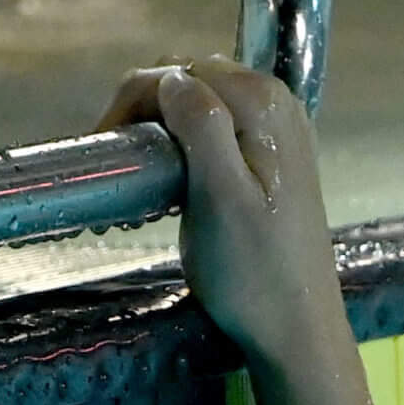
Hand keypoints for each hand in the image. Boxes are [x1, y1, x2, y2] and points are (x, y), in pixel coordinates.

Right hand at [98, 58, 343, 366]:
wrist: (296, 330)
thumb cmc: (254, 273)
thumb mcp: (220, 195)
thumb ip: (202, 126)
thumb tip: (173, 77)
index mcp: (266, 104)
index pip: (174, 74)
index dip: (131, 106)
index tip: (107, 152)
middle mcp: (280, 105)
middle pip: (186, 82)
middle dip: (144, 116)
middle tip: (124, 173)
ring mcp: (281, 133)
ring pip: (197, 105)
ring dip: (161, 132)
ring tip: (144, 183)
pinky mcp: (273, 161)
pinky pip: (216, 131)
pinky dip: (185, 148)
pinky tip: (173, 186)